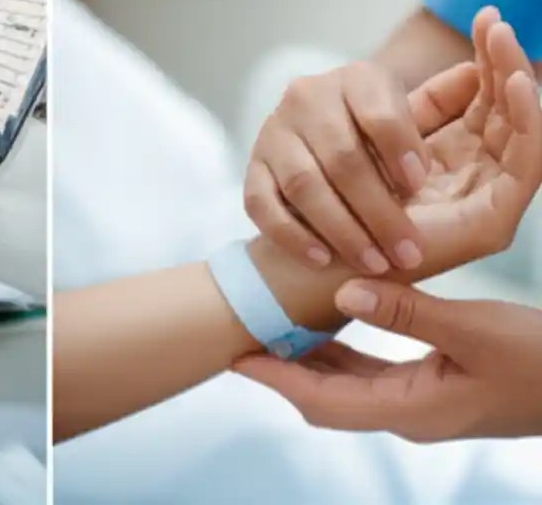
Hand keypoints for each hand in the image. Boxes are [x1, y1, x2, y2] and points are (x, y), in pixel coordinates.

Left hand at [235, 279, 541, 441]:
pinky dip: (342, 352)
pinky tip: (329, 323)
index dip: (275, 377)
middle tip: (242, 331)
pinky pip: (371, 374)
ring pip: (345, 386)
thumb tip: (342, 296)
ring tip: (272, 322)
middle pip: (324, 398)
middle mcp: (407, 414)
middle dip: (281, 368)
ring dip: (308, 359)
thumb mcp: (476, 330)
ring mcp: (422, 404)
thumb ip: (408, 313)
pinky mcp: (436, 389)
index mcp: (410, 410)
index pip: (321, 401)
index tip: (234, 353)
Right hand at [246, 6, 510, 274]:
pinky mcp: (253, 170)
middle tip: (408, 251)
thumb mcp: (412, 117)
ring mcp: (273, 134)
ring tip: (373, 263)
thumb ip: (441, 104)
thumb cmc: (378, 139)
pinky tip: (321, 257)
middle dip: (378, 210)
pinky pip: (262, 205)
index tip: (421, 188)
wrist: (318, 150)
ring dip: (341, 229)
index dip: (401, 152)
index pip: (378, 112)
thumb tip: (476, 76)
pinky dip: (291, 234)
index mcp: (355, 80)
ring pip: (304, 184)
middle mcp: (307, 98)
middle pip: (342, 157)